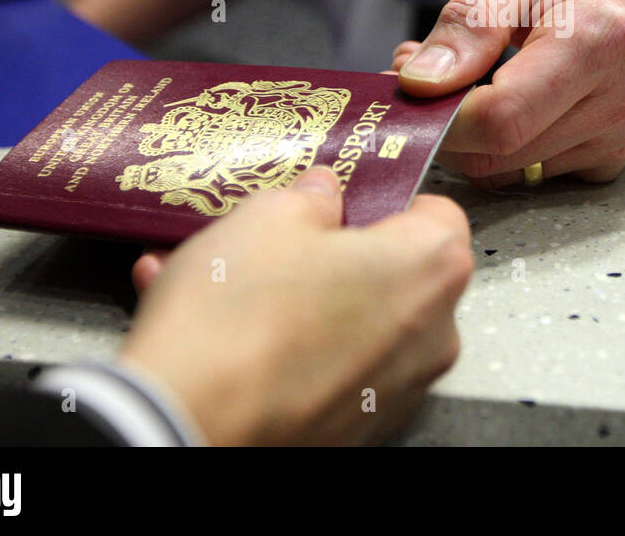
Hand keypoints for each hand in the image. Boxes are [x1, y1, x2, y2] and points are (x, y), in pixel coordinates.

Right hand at [119, 167, 472, 445]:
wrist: (188, 425)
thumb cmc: (239, 323)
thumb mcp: (268, 216)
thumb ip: (311, 197)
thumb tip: (321, 197)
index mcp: (429, 267)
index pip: (436, 212)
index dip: (383, 200)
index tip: (340, 201)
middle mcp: (432, 334)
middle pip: (394, 272)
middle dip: (335, 254)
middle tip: (280, 242)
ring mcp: (398, 388)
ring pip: (353, 321)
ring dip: (299, 298)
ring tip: (229, 283)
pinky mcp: (357, 427)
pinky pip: (329, 367)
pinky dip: (288, 346)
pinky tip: (228, 330)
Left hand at [394, 0, 624, 185]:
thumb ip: (471, 20)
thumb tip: (424, 79)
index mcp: (597, 37)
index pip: (502, 116)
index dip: (442, 114)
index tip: (412, 88)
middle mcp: (621, 97)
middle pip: (503, 153)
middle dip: (448, 125)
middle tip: (427, 78)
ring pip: (516, 171)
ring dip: (475, 138)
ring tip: (468, 81)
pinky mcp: (620, 155)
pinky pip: (541, 172)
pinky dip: (510, 147)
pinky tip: (509, 103)